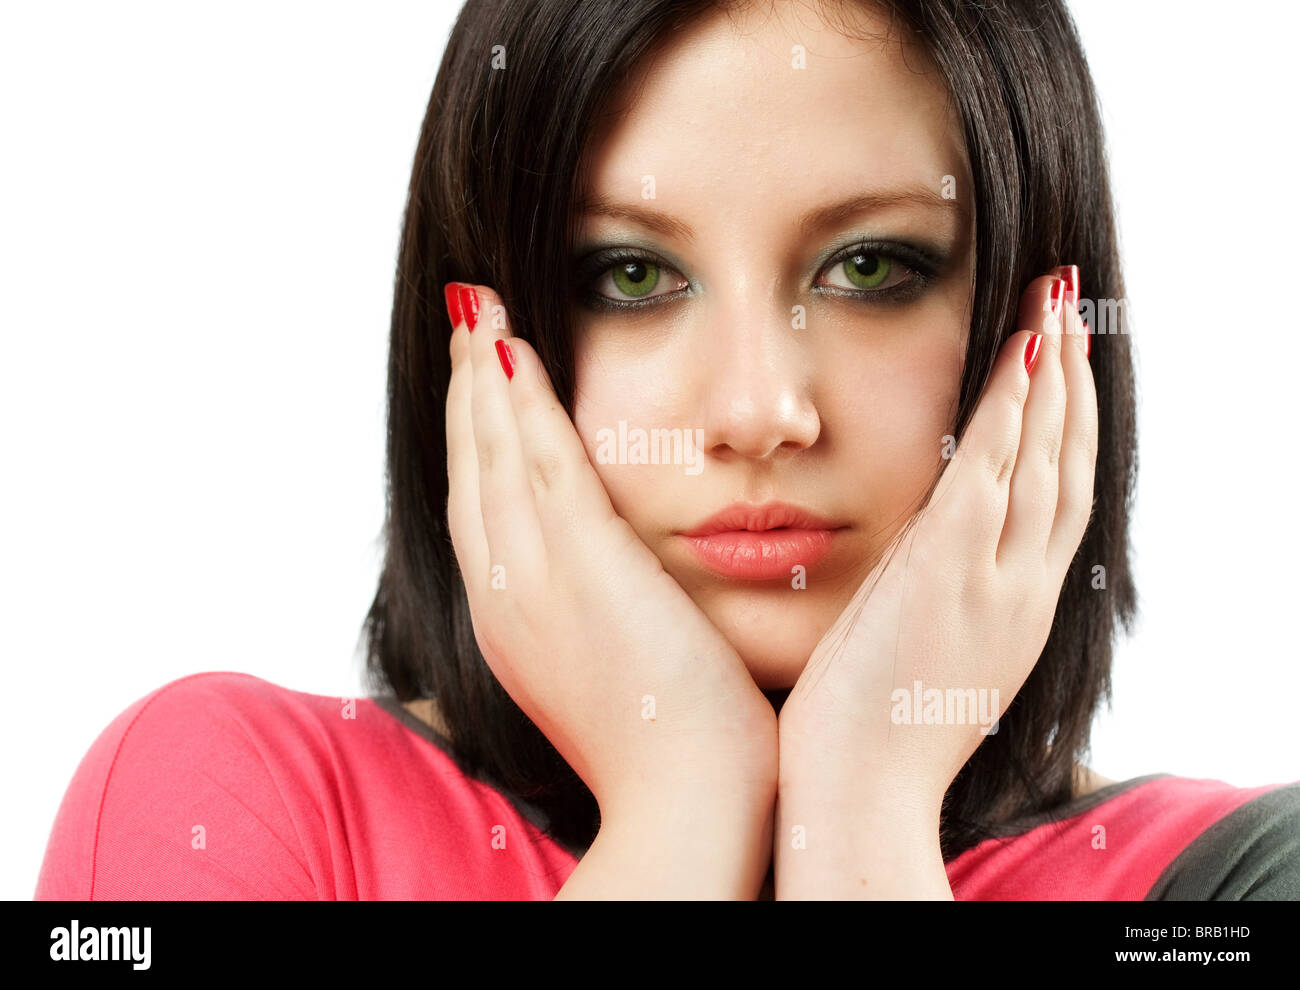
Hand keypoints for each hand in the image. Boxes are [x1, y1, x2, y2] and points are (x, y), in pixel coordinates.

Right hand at [443, 283, 776, 856]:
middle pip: (472, 471)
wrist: (686, 801)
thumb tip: (613, 583)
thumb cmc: (668, 742)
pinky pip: (540, 463)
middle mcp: (505, 595)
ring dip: (483, 378)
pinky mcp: (581, 566)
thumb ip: (596, 615)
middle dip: (466, 394)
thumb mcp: (612, 669)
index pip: (481, 509)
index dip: (473, 439)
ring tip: (479, 315)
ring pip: (495, 456)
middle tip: (465, 324)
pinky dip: (521, 402)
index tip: (478, 386)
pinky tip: (514, 350)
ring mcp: (534, 580)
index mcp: (511, 622)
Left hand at [775, 269, 1096, 895]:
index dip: (1063, 428)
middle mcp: (1020, 591)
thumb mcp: (918, 658)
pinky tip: (1019, 353)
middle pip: (1064, 466)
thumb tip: (916, 552)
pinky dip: (1011, 412)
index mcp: (1012, 612)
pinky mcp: (948, 575)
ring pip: (1042, 458)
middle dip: (1071, 382)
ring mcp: (992, 582)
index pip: (1055, 502)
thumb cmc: (870, 737)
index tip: (1059, 367)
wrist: (858, 797)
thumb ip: (929, 596)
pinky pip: (992, 475)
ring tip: (1057, 301)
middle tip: (1073, 306)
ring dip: (1051, 374)